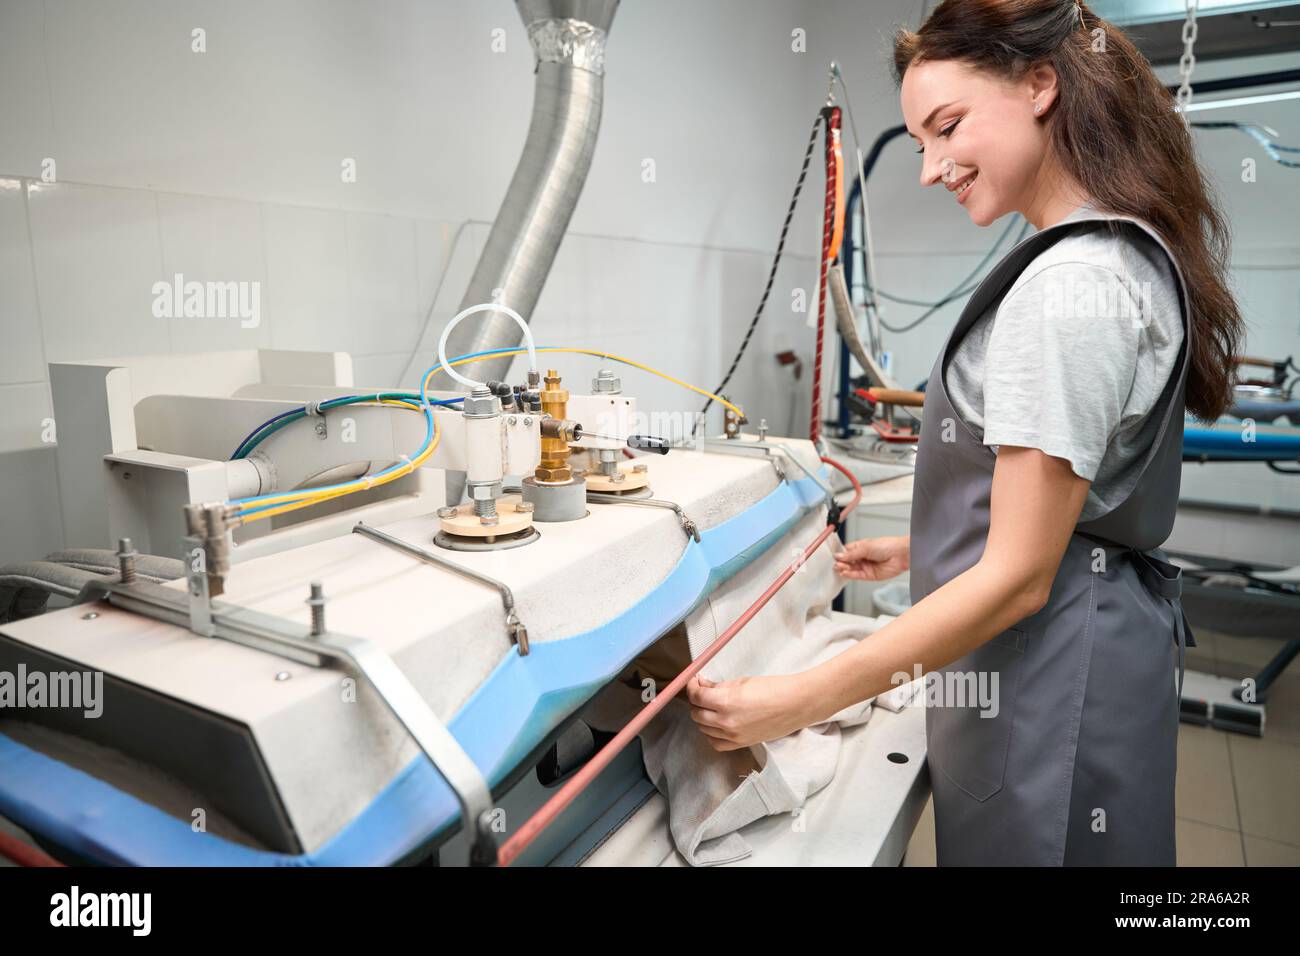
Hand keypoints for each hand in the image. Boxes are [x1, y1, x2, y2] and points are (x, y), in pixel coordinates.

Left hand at [686, 673, 814, 750]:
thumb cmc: (773, 689)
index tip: (694, 682)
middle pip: (696, 713)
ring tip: (709, 706)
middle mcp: (726, 721)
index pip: (697, 696)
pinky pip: (715, 742)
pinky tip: (715, 724)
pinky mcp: (740, 744)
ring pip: (703, 728)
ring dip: (702, 716)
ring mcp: (733, 736)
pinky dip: (710, 733)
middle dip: (696, 701)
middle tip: (702, 692)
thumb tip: (702, 685)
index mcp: (726, 702)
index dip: (692, 687)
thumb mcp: (742, 682)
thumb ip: (719, 686)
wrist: (795, 705)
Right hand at [833, 535, 909, 580]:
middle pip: (847, 562)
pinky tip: (845, 572)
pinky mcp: (869, 575)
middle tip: (837, 563)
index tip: (834, 556)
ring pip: (851, 569)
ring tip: (840, 567)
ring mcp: (865, 566)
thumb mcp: (866, 546)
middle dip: (841, 562)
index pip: (846, 551)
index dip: (840, 554)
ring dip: (844, 569)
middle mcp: (862, 557)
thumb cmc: (887, 545)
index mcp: (860, 547)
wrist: (900, 554)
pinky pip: (857, 576)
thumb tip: (839, 556)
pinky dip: (850, 575)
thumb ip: (852, 553)